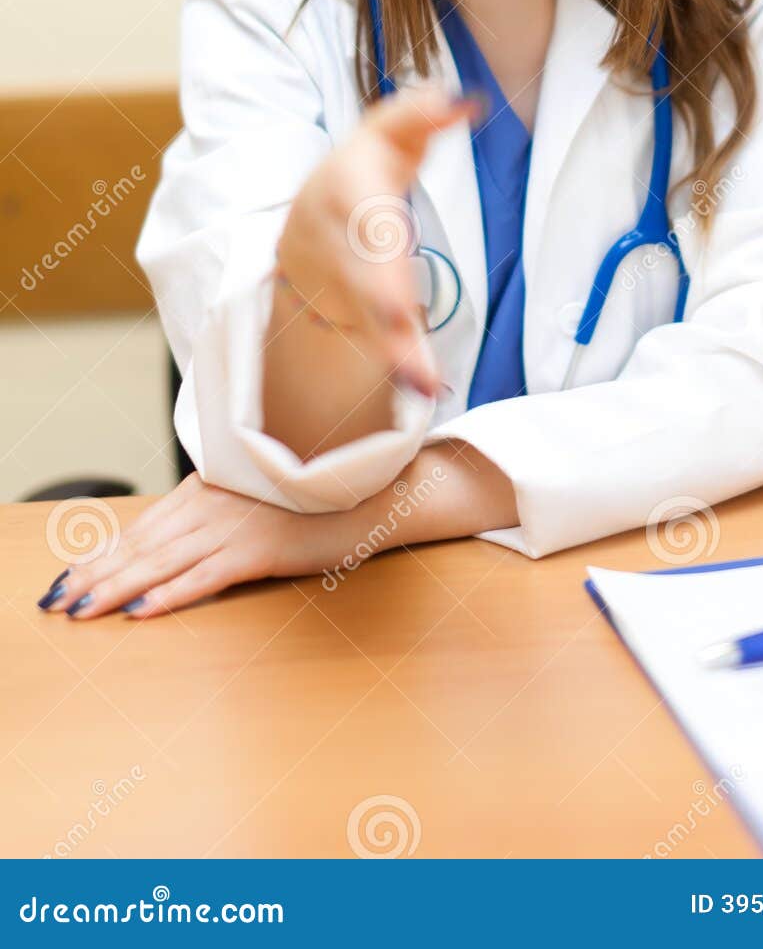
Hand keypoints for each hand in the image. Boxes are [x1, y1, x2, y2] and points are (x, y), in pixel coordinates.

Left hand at [35, 474, 340, 621]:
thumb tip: (171, 546)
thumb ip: (211, 516)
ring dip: (116, 588)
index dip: (100, 554)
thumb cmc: (312, 502)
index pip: (141, 526)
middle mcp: (213, 503)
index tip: (67, 578)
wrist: (369, 496)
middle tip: (58, 601)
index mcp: (207, 488)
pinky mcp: (261, 550)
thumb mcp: (252, 502)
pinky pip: (204, 577)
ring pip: (162, 561)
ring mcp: (236, 525)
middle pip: (141, 544)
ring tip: (83, 609)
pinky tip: (141, 610)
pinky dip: (169, 594)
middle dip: (95, 575)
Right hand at [277, 83, 483, 399]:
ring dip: (394, 352)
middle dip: (384, 312)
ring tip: (426, 384)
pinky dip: (396, 363)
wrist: (303, 213)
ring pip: (364, 316)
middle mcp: (332, 235)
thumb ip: (421, 115)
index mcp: (347, 186)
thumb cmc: (364, 167)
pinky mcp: (342, 309)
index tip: (399, 280)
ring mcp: (332, 278)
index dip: (377, 246)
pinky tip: (426, 388)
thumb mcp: (388, 130)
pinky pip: (371, 338)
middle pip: (362, 274)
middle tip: (412, 345)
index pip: (364, 215)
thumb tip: (462, 99)